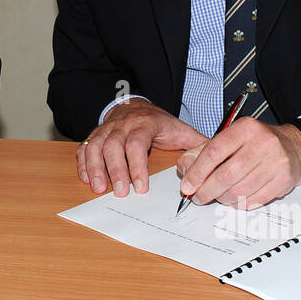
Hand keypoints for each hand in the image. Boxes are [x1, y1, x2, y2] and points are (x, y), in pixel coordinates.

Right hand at [77, 99, 206, 196]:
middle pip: (113, 146)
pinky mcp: (95, 136)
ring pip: (95, 147)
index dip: (137, 166)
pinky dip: (83, 164)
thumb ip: (196, 143)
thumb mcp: (179, 128)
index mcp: (144, 124)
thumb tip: (217, 157)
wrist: (134, 106)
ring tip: (99, 189)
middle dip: (116, 171)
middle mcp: (122, 125)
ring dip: (95, 168)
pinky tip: (86, 179)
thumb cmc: (157, 123)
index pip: (137, 144)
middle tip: (120, 193)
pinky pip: (84, 148)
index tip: (141, 187)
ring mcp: (105, 130)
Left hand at [176, 119, 300, 209]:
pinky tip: (236, 198)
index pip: (214, 152)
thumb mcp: (231, 138)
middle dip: (207, 191)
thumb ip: (203, 151)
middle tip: (198, 197)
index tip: (187, 186)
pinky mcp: (284, 179)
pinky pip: (254, 200)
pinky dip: (240, 204)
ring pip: (239, 191)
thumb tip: (184, 170)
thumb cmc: (257, 143)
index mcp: (245, 128)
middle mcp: (262, 143)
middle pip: (226, 175)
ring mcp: (276, 162)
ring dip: (223, 199)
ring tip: (218, 196)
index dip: (197, 172)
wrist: (294, 147)